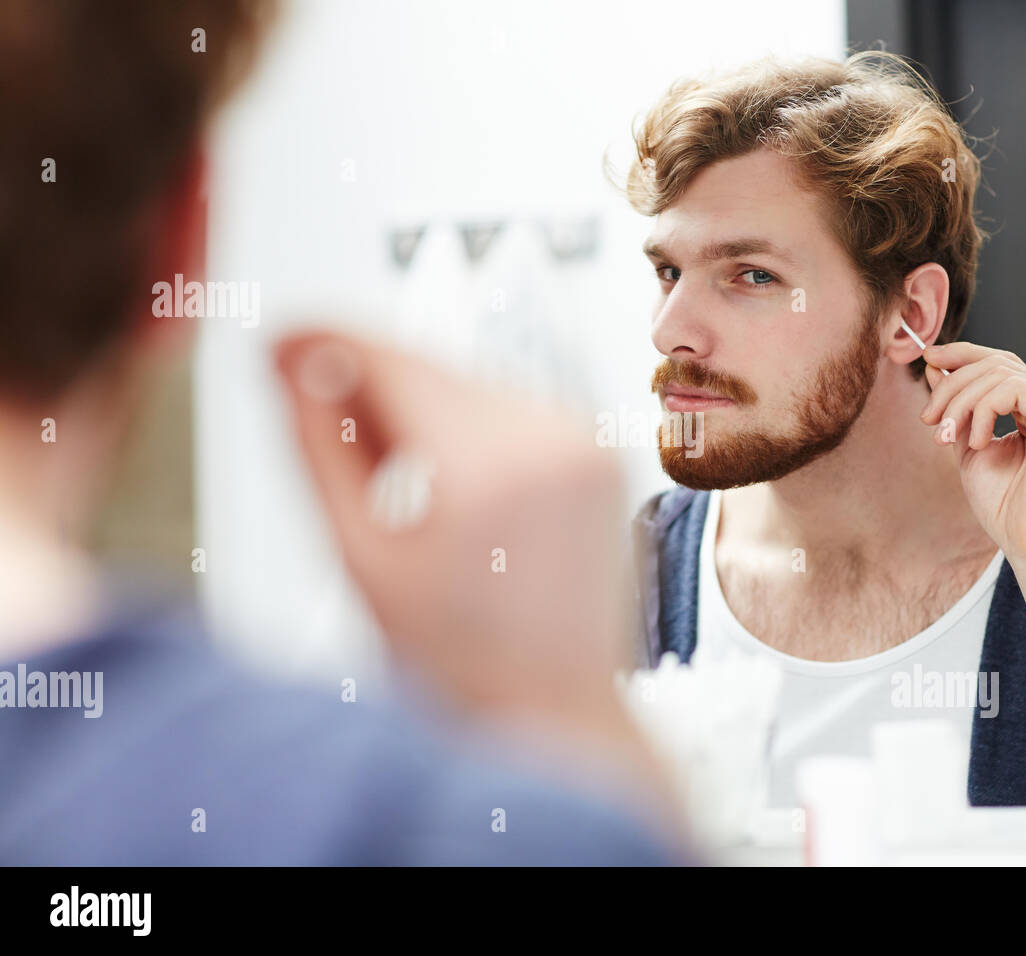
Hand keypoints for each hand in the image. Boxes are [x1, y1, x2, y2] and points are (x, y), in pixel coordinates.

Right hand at [273, 329, 637, 747]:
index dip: (323, 344)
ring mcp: (584, 441)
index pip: (390, 360)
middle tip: (320, 427)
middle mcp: (551, 439)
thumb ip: (320, 448)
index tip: (279, 344)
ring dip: (417, 407)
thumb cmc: (462, 660)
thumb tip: (295, 366)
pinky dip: (465, 427)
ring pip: (467, 383)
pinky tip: (447, 484)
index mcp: (488, 469)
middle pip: (428, 366)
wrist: (553, 707)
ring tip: (395, 485)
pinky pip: (510, 408)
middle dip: (366, 383)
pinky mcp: (598, 449)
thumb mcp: (360, 557)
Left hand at [918, 342, 1025, 566]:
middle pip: (996, 363)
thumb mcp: (969, 446)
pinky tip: (978, 442)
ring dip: (960, 402)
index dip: (963, 355)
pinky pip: (1012, 389)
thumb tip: (936, 366)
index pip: (1001, 363)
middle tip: (930, 421)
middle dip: (952, 385)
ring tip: (947, 437)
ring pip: (1000, 372)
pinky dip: (983, 411)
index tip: (927, 358)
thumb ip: (958, 408)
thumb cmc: (1006, 507)